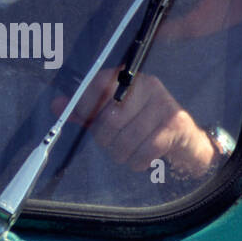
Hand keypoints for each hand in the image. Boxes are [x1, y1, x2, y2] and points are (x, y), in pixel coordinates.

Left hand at [52, 68, 216, 177]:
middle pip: (110, 118)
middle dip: (105, 139)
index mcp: (129, 78)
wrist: (185, 140)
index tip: (85, 120)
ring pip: (126, 139)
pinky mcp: (176, 126)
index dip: (86, 105)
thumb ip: (84, 111)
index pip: (100, 84)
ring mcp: (164, 105)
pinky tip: (140, 159)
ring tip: (126, 152)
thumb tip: (57, 105)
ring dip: (120, 154)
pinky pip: (144, 151)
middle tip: (110, 143)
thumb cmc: (141, 126)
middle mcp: (148, 85)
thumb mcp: (111, 114)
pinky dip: (137, 162)